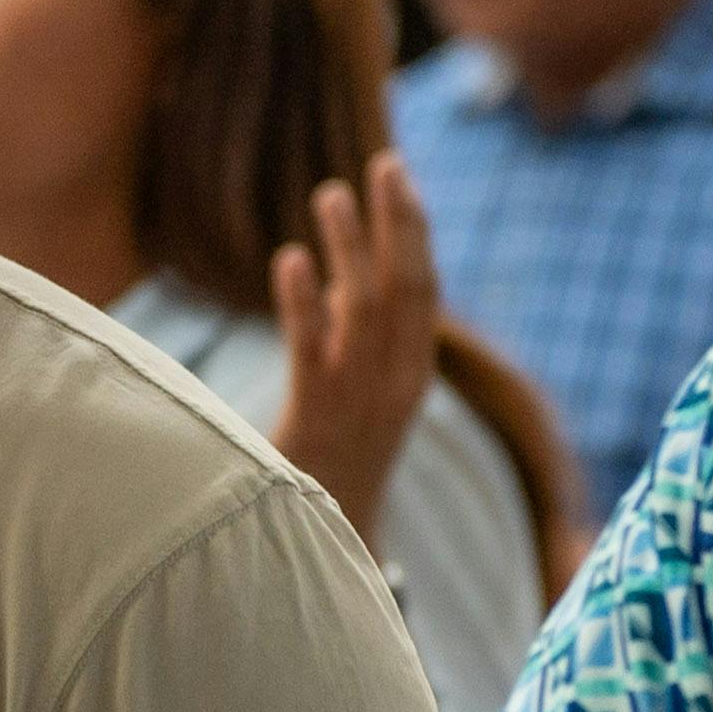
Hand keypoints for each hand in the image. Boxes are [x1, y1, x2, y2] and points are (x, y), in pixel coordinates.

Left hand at [267, 157, 440, 547]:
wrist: (327, 548)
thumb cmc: (337, 464)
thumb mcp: (360, 395)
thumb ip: (357, 338)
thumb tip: (348, 277)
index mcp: (411, 377)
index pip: (423, 291)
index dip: (412, 231)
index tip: (398, 177)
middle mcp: (395, 386)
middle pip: (406, 289)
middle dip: (398, 223)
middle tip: (384, 162)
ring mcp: (359, 403)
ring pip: (364, 311)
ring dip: (350, 247)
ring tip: (330, 193)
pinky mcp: (317, 422)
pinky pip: (313, 353)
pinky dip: (304, 303)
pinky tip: (289, 257)